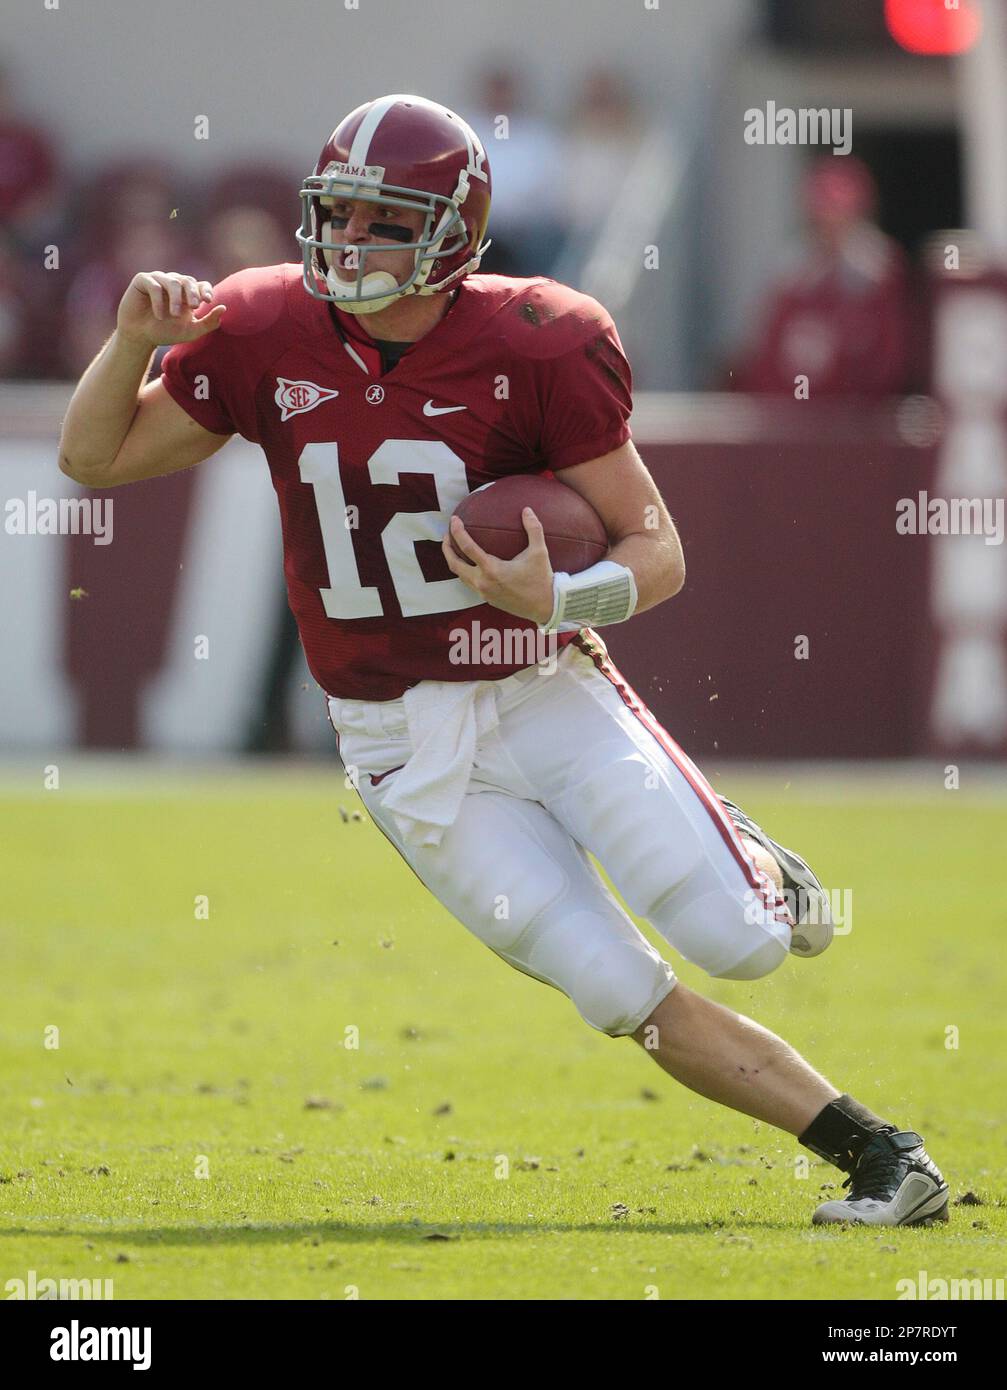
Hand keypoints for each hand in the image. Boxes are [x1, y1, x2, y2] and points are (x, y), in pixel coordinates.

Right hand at [117, 271, 224, 348]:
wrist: (140, 337)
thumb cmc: (165, 333)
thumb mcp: (190, 331)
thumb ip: (208, 322)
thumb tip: (223, 308)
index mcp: (187, 294)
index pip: (201, 285)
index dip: (205, 290)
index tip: (208, 301)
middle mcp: (174, 283)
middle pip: (188, 281)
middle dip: (193, 293)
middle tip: (193, 306)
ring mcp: (159, 280)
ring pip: (173, 282)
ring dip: (176, 299)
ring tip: (174, 315)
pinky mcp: (143, 280)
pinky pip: (155, 285)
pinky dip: (158, 301)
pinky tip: (159, 316)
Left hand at [442, 506, 554, 624]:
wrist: (545, 607)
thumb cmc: (541, 579)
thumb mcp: (539, 552)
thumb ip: (533, 529)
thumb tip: (527, 510)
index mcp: (492, 569)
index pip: (467, 547)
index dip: (458, 531)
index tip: (454, 520)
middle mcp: (483, 582)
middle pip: (454, 564)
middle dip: (447, 548)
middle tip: (447, 534)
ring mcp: (483, 592)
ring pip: (460, 576)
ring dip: (453, 561)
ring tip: (454, 548)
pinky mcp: (487, 599)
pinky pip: (469, 583)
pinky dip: (464, 571)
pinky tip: (469, 563)